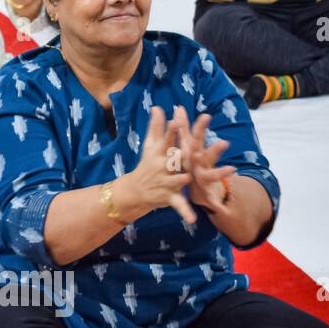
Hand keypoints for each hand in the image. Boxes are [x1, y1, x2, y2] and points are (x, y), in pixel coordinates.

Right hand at [123, 106, 195, 224]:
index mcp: (160, 154)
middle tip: (190, 147)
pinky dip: (185, 213)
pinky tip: (193, 220)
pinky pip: (179, 205)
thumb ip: (156, 127)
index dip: (171, 130)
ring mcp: (166, 182)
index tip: (176, 119)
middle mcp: (162, 167)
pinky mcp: (170, 197)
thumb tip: (158, 107)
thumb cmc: (146, 164)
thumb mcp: (150, 146)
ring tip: (188, 178)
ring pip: (177, 180)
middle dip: (182, 153)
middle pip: (173, 159)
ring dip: (182, 180)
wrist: (135, 191)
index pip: (166, 139)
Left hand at [175, 111, 234, 213]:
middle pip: (208, 156)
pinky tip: (221, 208)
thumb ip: (182, 129)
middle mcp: (202, 165)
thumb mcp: (186, 147)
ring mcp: (206, 179)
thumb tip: (178, 107)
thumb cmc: (193, 164)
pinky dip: (216, 205)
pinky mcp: (206, 195)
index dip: (199, 128)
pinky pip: (211, 201)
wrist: (203, 189)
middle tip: (224, 142)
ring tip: (232, 169)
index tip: (205, 115)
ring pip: (213, 175)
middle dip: (215, 149)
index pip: (197, 138)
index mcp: (194, 153)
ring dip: (222, 173)